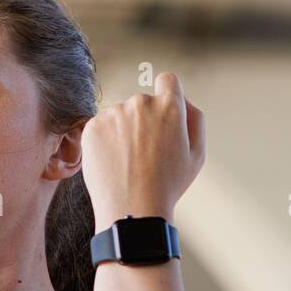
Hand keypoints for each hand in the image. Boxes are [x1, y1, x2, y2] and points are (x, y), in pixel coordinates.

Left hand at [80, 71, 204, 230]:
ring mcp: (114, 113)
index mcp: (170, 106)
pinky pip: (101, 127)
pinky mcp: (93, 126)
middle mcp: (141, 102)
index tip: (162, 115)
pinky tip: (113, 163)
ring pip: (120, 116)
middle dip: (145, 122)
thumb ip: (195, 119)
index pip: (168, 81)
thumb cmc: (168, 186)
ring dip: (123, 132)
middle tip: (146, 155)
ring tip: (128, 163)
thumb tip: (183, 100)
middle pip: (142, 103)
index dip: (167, 96)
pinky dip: (105, 141)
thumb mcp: (197, 155)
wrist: (132, 210)